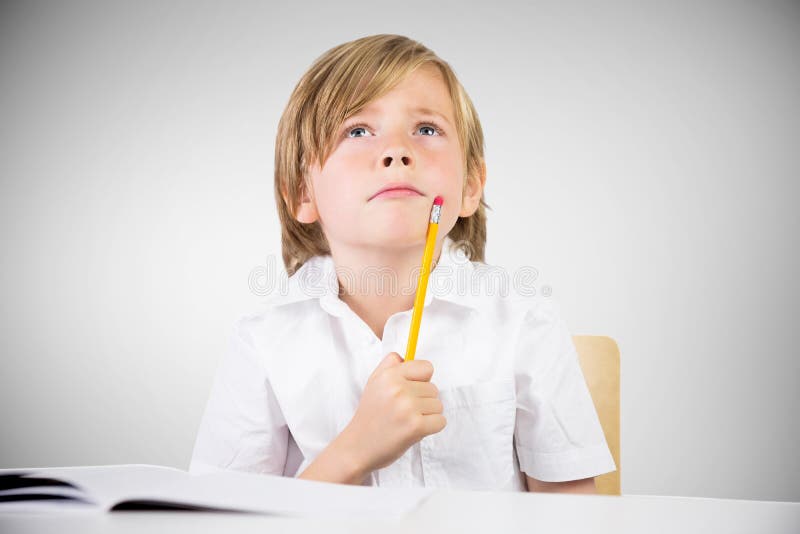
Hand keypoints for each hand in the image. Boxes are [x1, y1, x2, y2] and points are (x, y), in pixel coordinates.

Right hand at [342, 352, 445, 472]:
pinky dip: (431, 428)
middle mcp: (398, 389)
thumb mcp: (373, 383)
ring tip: (407, 421)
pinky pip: (441, 421)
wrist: (357, 447)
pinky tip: (414, 431)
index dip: (422, 380)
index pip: (427, 367)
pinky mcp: (415, 426)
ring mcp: (407, 408)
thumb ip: (389, 365)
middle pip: (434, 388)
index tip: (411, 391)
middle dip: (423, 400)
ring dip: (427, 415)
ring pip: (438, 405)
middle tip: (404, 411)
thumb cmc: (370, 415)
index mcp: (389, 375)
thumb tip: (407, 355)